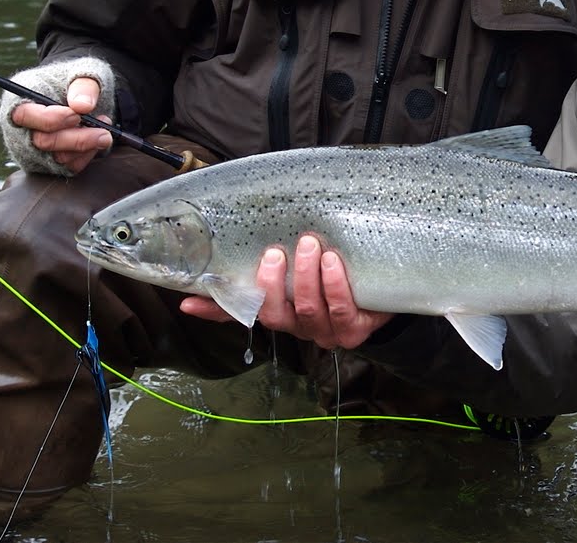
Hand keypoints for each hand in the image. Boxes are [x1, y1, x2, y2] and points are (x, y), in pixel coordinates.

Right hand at [9, 76, 113, 173]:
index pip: (24, 115)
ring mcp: (31, 148)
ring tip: (104, 130)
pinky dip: (87, 157)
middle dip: (76, 138)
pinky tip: (96, 141)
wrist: (84, 98)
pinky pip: (67, 168)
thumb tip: (82, 106)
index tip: (77, 115)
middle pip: (41, 141)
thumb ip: (83, 85)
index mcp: (20, 99)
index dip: (51, 119)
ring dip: (86, 147)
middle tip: (104, 132)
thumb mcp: (85, 72)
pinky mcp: (46, 163)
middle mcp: (20, 127)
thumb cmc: (78, 82)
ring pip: (56, 158)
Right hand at [180, 235, 394, 348]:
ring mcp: (326, 331)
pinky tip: (333, 262)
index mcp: (280, 310)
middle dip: (273, 284)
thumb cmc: (338, 269)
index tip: (189, 301)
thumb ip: (274, 256)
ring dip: (306, 278)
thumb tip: (231, 247)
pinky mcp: (354, 330)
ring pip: (307, 311)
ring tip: (311, 246)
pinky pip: (340, 310)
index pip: (239, 313)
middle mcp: (298, 326)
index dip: (214, 310)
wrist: (387, 283)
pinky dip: (334, 285)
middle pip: (274, 315)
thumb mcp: (304, 261)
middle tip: (277, 253)